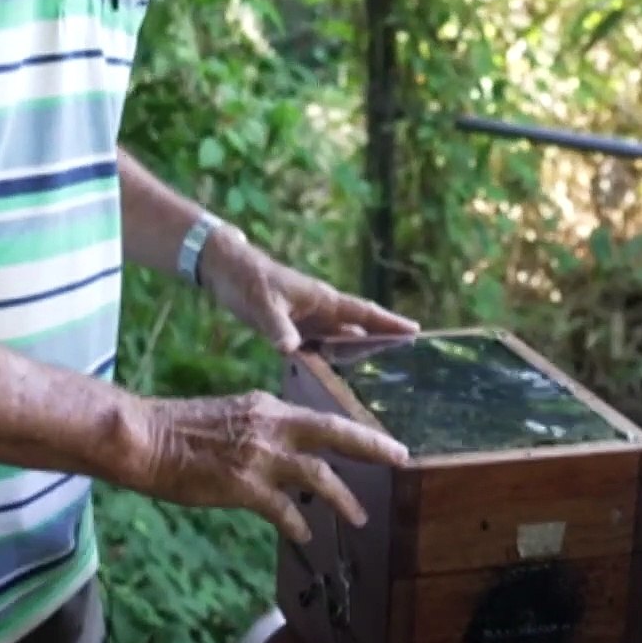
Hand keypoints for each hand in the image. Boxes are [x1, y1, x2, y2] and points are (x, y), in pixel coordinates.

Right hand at [122, 391, 408, 542]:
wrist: (143, 436)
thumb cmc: (176, 429)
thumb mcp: (227, 415)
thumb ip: (258, 429)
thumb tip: (280, 451)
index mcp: (266, 407)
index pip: (319, 418)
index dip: (350, 430)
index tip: (374, 439)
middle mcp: (270, 426)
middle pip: (335, 433)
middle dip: (372, 445)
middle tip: (402, 457)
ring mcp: (260, 455)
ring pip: (319, 475)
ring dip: (343, 498)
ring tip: (359, 518)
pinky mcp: (244, 485)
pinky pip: (283, 510)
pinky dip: (297, 524)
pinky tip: (304, 535)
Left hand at [202, 235, 420, 353]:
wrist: (226, 269)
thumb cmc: (248, 280)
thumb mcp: (262, 305)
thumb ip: (278, 327)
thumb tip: (292, 350)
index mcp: (322, 300)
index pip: (363, 312)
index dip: (389, 322)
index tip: (415, 330)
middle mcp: (321, 310)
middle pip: (358, 329)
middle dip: (381, 342)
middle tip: (406, 361)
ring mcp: (309, 319)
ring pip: (341, 339)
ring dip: (357, 353)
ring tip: (380, 374)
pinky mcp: (294, 326)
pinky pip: (320, 344)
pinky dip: (331, 357)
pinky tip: (335, 372)